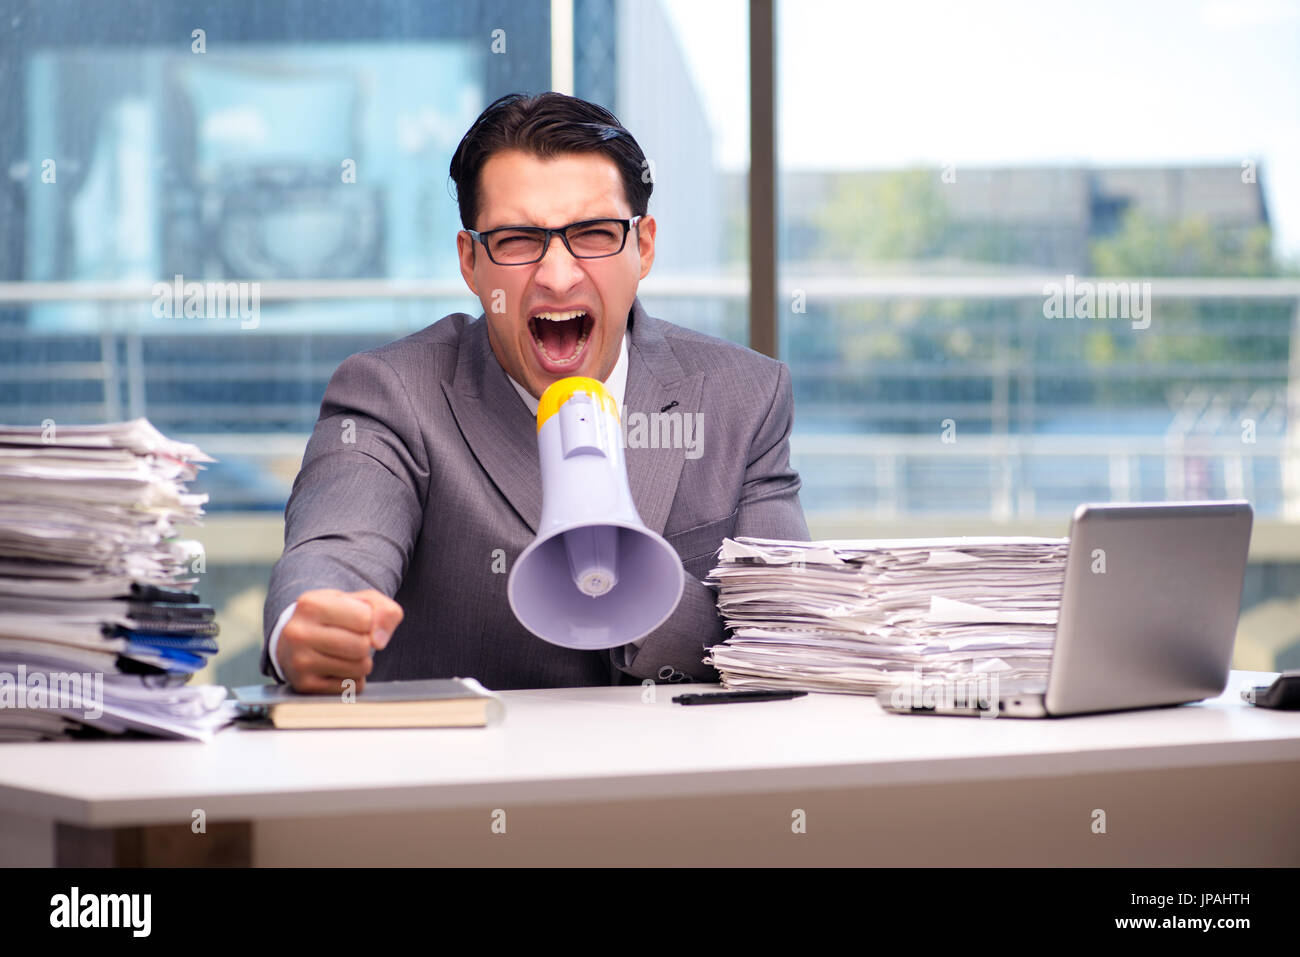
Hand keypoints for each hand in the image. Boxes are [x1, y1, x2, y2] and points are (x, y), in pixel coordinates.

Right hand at [276, 588, 402, 693]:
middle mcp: (299, 633)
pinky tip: (337, 667)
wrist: (296, 639)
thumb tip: (379, 642)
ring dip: (362, 662)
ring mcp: (299, 661)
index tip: (354, 620)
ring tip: (345, 653)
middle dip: (366, 644)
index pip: (365, 619)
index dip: (369, 621)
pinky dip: (352, 679)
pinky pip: (350, 687)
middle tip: (352, 639)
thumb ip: (384, 610)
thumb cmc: (335, 617)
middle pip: (362, 646)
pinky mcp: (304, 685)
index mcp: (311, 604)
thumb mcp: (360, 602)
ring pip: (358, 668)